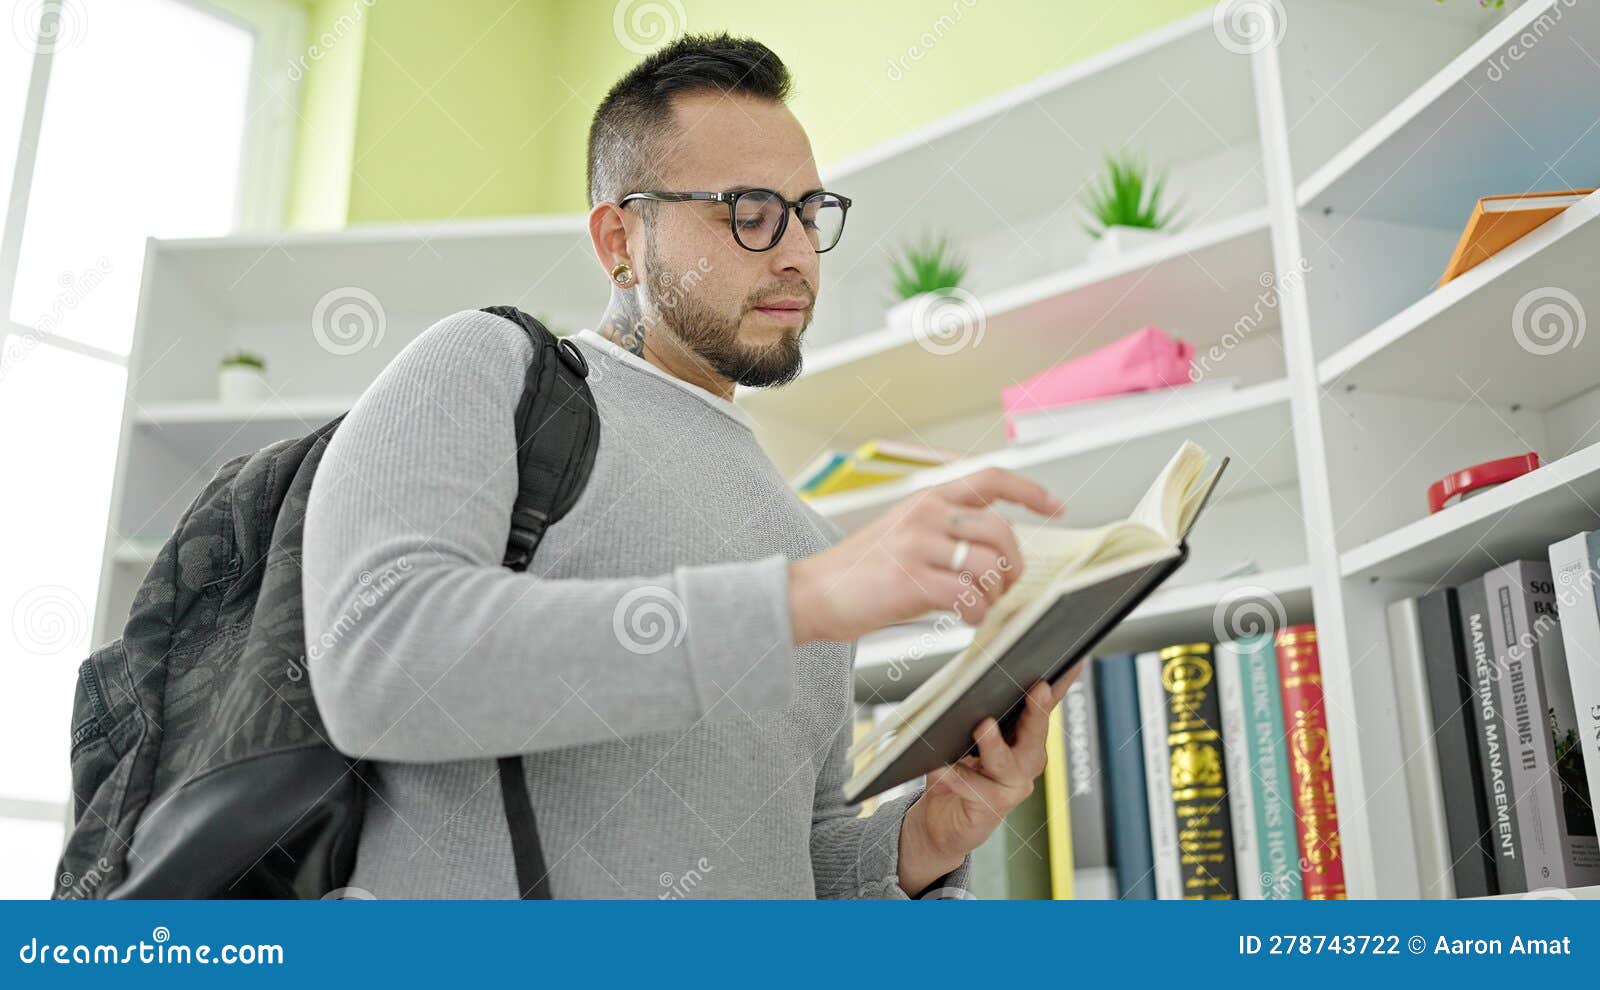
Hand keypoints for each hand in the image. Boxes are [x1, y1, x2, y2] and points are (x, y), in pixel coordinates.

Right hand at [787, 467, 1064, 644]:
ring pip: (989, 564)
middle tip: (1006, 586)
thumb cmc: (861, 571)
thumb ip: (945, 533)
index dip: (1030, 492)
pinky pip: (967, 595)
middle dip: (1015, 564)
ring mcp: (918, 545)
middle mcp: (925, 514)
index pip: (991, 479)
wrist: (814, 593)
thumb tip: (994, 555)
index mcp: (928, 498)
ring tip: (981, 606)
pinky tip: (966, 619)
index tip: (1054, 507)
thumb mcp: (904, 534)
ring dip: (996, 593)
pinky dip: (977, 612)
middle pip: (1001, 530)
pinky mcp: (911, 579)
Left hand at [896, 674, 1077, 895]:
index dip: (1062, 684)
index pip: (1045, 706)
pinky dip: (955, 774)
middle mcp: (1027, 760)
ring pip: (1006, 761)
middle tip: (1038, 688)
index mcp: (1024, 736)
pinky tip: (941, 765)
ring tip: (983, 726)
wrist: (944, 820)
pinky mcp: (994, 805)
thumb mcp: (967, 735)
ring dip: (994, 743)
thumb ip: (976, 712)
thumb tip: (968, 680)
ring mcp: (1014, 784)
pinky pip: (973, 786)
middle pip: (1036, 731)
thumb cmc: (957, 771)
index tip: (1073, 663)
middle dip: (1037, 709)